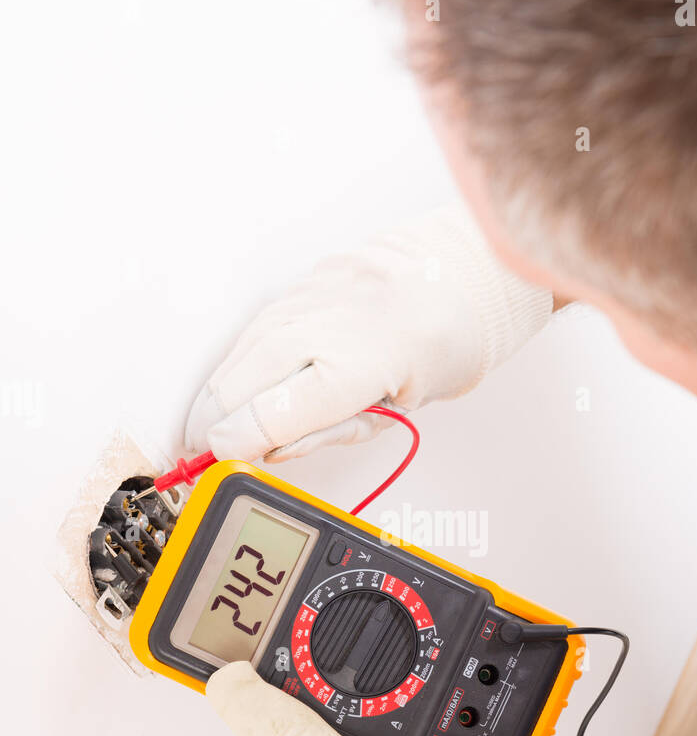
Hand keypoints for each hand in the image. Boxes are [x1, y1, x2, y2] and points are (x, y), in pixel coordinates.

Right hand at [186, 205, 551, 461]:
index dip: (238, 443)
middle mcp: (330, 323)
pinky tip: (229, 388)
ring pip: (240, 352)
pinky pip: (252, 329)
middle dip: (213, 422)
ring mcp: (311, 297)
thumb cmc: (440, 346)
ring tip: (204, 429)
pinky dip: (235, 363)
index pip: (276, 413)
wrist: (461, 274)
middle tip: (197, 454)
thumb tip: (266, 452)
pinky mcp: (301, 284)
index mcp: (364, 363)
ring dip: (216, 394)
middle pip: (244, 380)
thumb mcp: (394, 411)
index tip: (221, 461)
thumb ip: (327, 431)